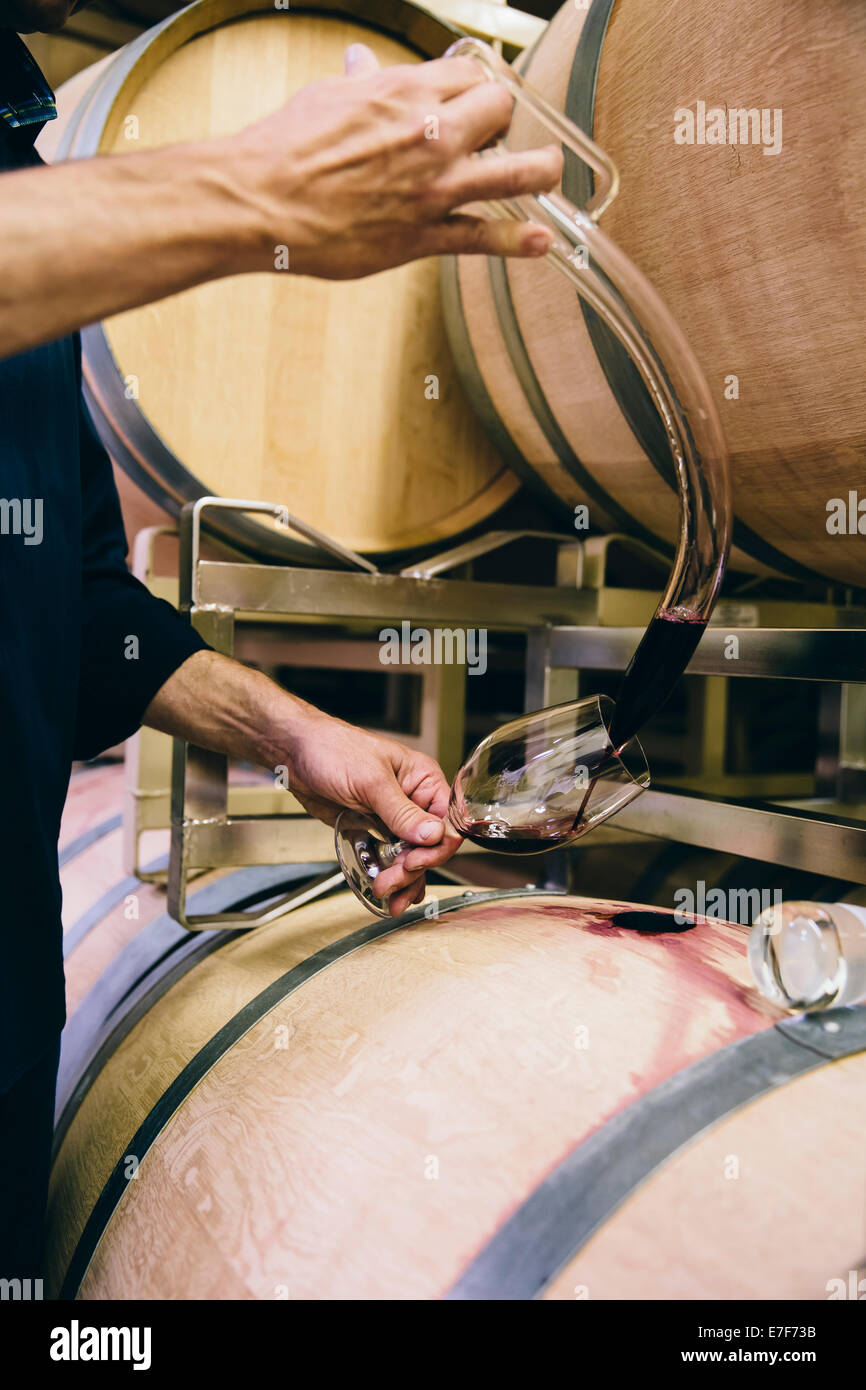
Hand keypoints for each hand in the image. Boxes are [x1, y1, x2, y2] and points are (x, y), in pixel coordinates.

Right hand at [227, 43, 562, 278]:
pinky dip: (518, 241)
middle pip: (503, 112)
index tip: (483, 101)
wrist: (262, 199)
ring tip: (549, 173)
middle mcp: (431, 134)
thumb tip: (366, 64)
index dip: (482, 87)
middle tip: (503, 137)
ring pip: (515, 173)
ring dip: (541, 171)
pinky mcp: (422, 234)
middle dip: (509, 121)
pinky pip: (482, 237)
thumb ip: (362, 84)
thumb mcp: (328, 96)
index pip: (474, 75)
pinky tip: (543, 240)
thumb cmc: (286, 147)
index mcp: (407, 92)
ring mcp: (433, 187)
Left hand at [285, 706, 462, 914]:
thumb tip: (433, 834)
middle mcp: (413, 800)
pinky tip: (391, 894)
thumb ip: (402, 812)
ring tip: (387, 897)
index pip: (446, 821)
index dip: (435, 847)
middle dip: (412, 868)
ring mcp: (392, 818)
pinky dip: (390, 876)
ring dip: (403, 880)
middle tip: (390, 882)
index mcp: (423, 780)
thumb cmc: (333, 749)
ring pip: (411, 857)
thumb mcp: (371, 781)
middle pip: (428, 846)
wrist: (295, 753)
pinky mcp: (373, 830)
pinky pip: (389, 858)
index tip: (413, 862)